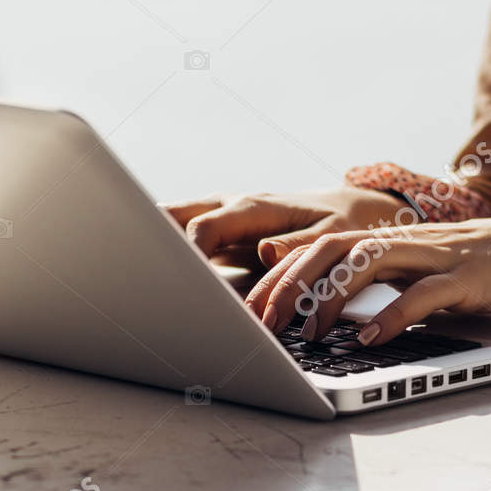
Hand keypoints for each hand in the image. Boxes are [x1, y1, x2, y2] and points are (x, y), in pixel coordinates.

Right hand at [163, 187, 410, 265]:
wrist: (353, 210)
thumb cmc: (344, 223)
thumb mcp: (332, 234)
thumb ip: (298, 246)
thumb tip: (265, 253)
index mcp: (254, 208)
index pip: (205, 227)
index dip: (189, 254)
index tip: (183, 282)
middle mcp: (232, 209)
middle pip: (176, 216)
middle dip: (154, 238)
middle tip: (139, 270)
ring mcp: (225, 220)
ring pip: (176, 223)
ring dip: (158, 243)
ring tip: (137, 275)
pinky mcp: (226, 235)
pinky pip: (190, 239)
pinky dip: (173, 254)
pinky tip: (161, 278)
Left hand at [244, 206, 490, 343]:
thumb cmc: (480, 266)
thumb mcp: (419, 274)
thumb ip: (379, 286)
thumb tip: (330, 316)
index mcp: (389, 240)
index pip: (321, 246)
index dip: (281, 273)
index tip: (252, 308)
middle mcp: (405, 241)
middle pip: (331, 247)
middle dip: (290, 283)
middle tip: (265, 322)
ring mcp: (436, 256)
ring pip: (368, 262)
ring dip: (331, 297)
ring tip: (309, 332)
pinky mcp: (467, 277)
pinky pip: (423, 294)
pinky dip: (392, 316)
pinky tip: (369, 339)